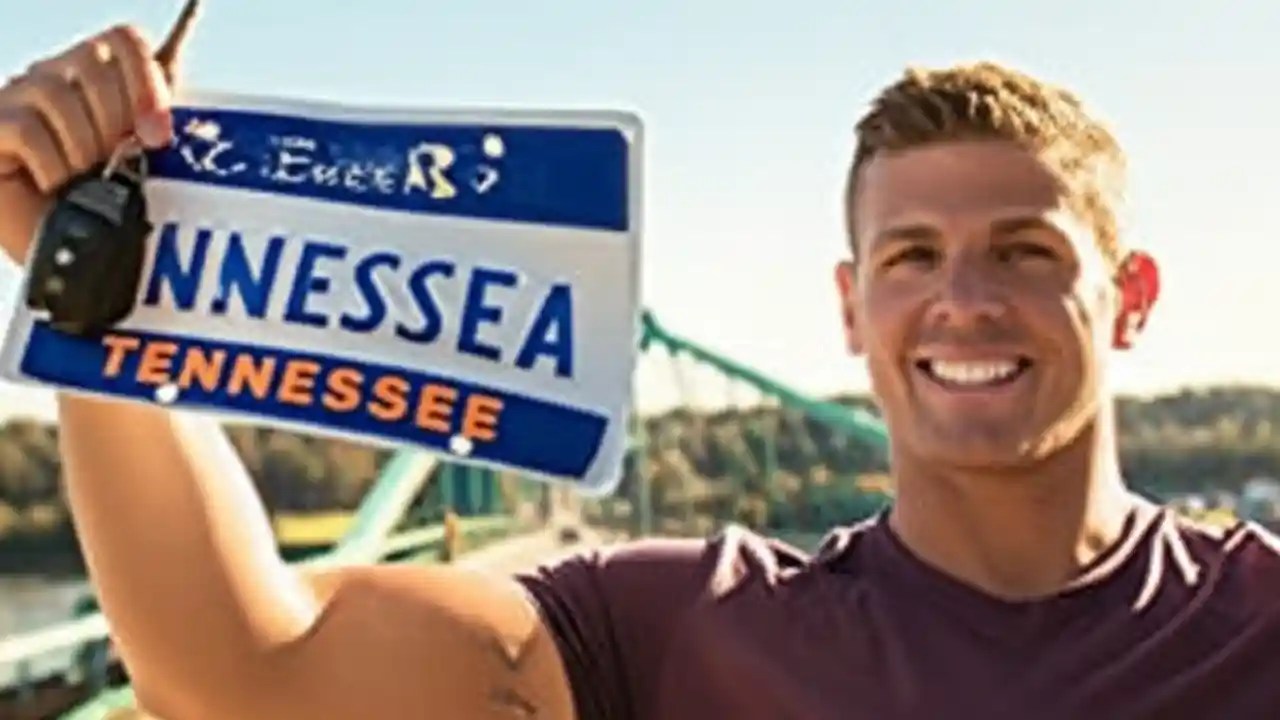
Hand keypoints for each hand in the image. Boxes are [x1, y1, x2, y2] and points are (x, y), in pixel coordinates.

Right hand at [0, 0, 200, 264]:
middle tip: (115, 166)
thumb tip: (223, 111)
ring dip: (82, 151)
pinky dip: (51, 167)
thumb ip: (169, 129)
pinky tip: (56, 188)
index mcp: (104, 78)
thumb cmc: (119, 214)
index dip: (146, 80)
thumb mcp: (152, 166)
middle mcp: (59, 75)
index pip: (124, 39)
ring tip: (85, 182)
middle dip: (113, 124)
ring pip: (57, 95)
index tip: (159, 136)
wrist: (73, 263)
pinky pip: (27, 128)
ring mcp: (21, 96)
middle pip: (90, 62)